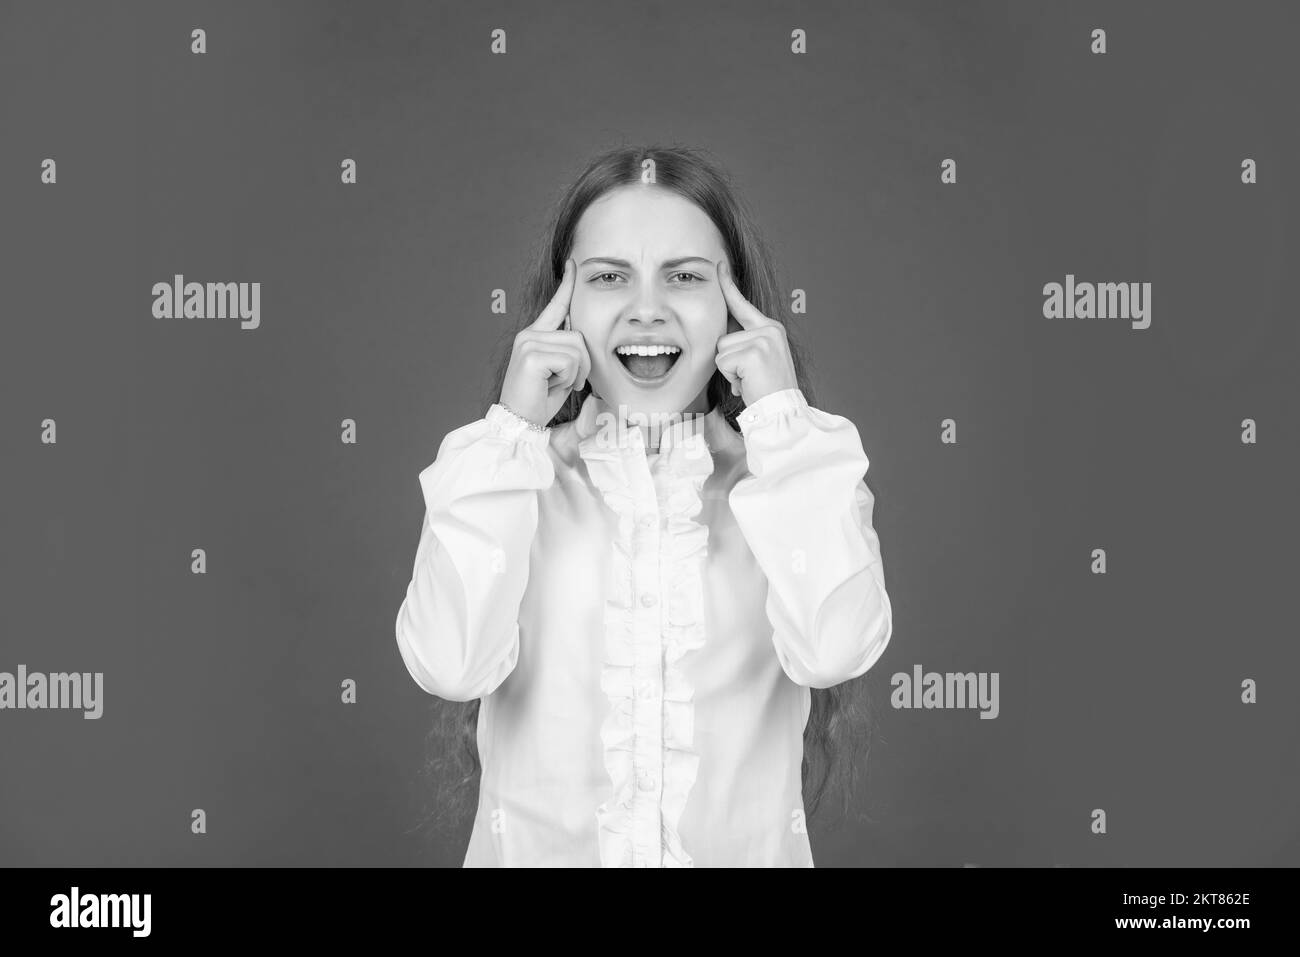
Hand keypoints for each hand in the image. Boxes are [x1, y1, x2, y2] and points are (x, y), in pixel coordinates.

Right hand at [498, 258, 591, 425]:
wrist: (518, 423)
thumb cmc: (538, 401)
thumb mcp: (559, 373)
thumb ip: (568, 352)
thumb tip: (583, 339)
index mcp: (534, 336)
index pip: (555, 306)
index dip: (567, 286)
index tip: (573, 265)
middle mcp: (529, 335)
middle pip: (578, 335)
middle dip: (582, 364)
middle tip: (566, 382)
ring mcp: (528, 343)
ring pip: (577, 349)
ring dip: (575, 373)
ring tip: (556, 385)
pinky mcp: (531, 355)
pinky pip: (570, 361)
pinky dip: (568, 378)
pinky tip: (550, 386)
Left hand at [714, 260, 798, 405]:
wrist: (783, 410)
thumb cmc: (768, 391)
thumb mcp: (759, 360)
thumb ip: (744, 343)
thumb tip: (721, 337)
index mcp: (771, 329)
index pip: (743, 304)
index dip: (728, 286)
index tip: (719, 266)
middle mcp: (769, 330)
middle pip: (723, 337)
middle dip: (729, 361)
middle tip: (749, 377)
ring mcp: (763, 340)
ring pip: (721, 350)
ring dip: (730, 371)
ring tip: (750, 380)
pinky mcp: (754, 352)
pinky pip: (723, 362)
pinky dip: (731, 378)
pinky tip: (749, 384)